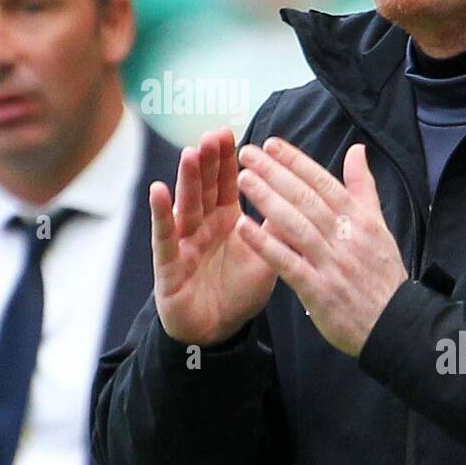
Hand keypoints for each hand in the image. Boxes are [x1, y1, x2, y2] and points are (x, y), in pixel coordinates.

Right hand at [150, 128, 279, 346]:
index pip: (226, 183)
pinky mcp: (169, 264)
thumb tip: (307, 200)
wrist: (218, 332)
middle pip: (204, 187)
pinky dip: (161, 214)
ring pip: (186, 205)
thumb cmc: (239, 292)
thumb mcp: (268, 259)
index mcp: (226, 220)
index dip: (227, 159)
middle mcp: (203, 226)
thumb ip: (280, 230)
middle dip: (208, 161)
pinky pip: (164, 236)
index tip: (231, 132)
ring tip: (191, 153)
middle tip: (213, 134)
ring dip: (187, 179)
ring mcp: (184, 242)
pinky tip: (158, 191)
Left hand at [234, 137, 407, 356]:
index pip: (324, 182)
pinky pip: (288, 263)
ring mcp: (331, 263)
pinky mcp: (319, 290)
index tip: (271, 144)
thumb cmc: (382, 275)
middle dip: (275, 173)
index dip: (296, 161)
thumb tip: (357, 150)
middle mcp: (345, 236)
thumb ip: (363, 187)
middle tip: (248, 154)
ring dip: (267, 200)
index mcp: (359, 219)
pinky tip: (244, 228)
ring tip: (243, 180)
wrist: (395, 324)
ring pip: (296, 225)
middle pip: (306, 198)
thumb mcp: (380, 226)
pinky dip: (266, 244)